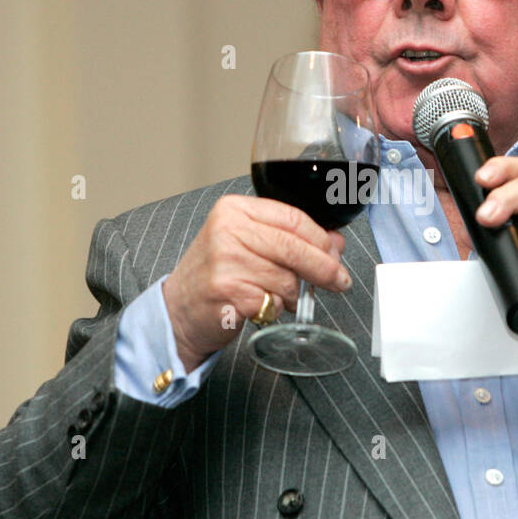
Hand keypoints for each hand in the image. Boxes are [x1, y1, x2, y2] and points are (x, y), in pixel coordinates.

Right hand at [162, 195, 350, 371]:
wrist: (178, 308)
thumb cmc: (216, 274)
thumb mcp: (248, 244)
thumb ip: (289, 239)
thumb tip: (335, 243)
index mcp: (234, 210)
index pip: (293, 218)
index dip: (322, 238)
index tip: (336, 253)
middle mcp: (227, 230)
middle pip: (294, 247)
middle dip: (324, 268)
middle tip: (339, 281)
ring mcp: (226, 261)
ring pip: (288, 278)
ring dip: (293, 294)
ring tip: (277, 296)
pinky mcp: (229, 292)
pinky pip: (274, 301)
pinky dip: (277, 308)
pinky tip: (264, 306)